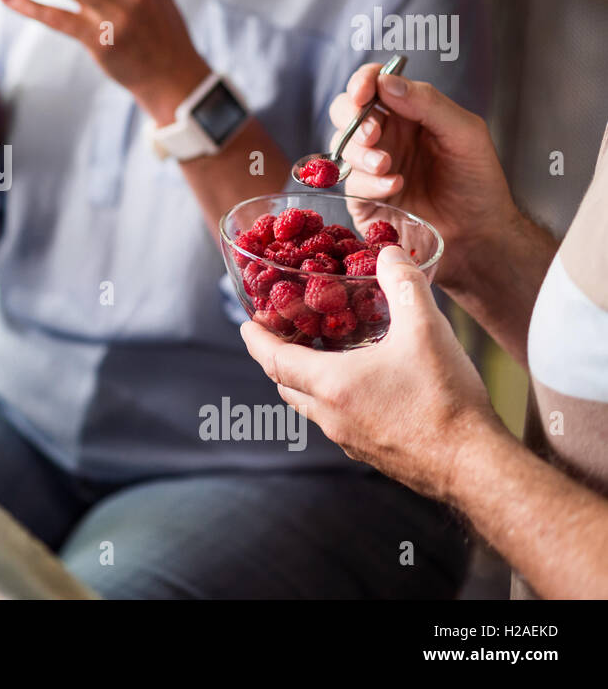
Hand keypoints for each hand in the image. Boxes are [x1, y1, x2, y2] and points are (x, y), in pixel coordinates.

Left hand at [240, 245, 502, 500]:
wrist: (474, 466)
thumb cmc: (445, 399)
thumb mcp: (426, 330)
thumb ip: (403, 284)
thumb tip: (388, 253)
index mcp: (330, 385)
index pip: (273, 360)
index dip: (255, 339)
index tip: (245, 324)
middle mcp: (329, 416)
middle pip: (286, 384)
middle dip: (279, 359)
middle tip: (284, 335)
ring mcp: (348, 440)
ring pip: (311, 406)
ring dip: (307, 380)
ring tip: (322, 356)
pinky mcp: (371, 454)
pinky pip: (338, 422)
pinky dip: (335, 400)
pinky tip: (362, 387)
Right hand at [329, 65, 516, 287]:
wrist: (478, 233)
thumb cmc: (478, 180)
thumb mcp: (464, 133)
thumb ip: (428, 103)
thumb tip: (386, 81)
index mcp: (408, 112)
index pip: (374, 84)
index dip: (362, 82)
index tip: (363, 92)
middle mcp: (386, 135)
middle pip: (345, 111)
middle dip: (352, 119)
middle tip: (373, 134)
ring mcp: (370, 166)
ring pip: (341, 146)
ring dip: (360, 153)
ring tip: (386, 166)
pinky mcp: (363, 197)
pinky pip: (350, 182)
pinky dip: (369, 182)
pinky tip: (395, 186)